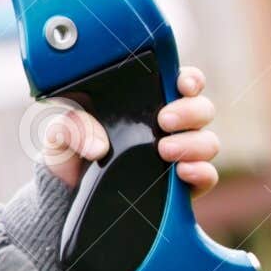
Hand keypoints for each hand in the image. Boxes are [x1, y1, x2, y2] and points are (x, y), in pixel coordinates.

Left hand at [41, 66, 219, 197]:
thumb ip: (73, 126)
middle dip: (190, 112)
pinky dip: (202, 173)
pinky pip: (206, 176)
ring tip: (165, 150)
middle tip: (163, 120)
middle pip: (202, 109)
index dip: (191, 80)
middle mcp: (169, 125)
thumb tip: (97, 147)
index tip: (183, 84)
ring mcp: (178, 155)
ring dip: (193, 143)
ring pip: (208, 142)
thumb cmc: (70, 148)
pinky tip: (183, 172)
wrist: (68, 190)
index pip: (182, 82)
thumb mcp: (63, 131)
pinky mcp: (181, 185)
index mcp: (146, 100)